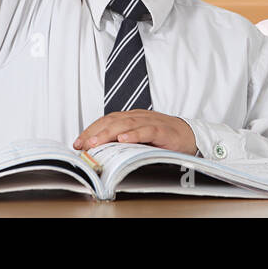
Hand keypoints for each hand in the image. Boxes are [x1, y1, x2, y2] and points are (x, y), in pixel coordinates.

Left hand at [72, 110, 197, 155]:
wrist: (190, 136)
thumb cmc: (163, 138)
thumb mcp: (139, 138)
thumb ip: (122, 140)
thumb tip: (98, 151)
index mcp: (131, 118)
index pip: (106, 120)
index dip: (91, 130)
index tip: (78, 142)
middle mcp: (139, 117)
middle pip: (113, 121)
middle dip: (96, 132)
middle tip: (83, 144)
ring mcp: (151, 122)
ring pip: (127, 124)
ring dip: (109, 133)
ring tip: (97, 142)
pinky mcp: (163, 130)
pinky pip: (147, 130)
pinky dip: (134, 134)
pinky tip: (124, 139)